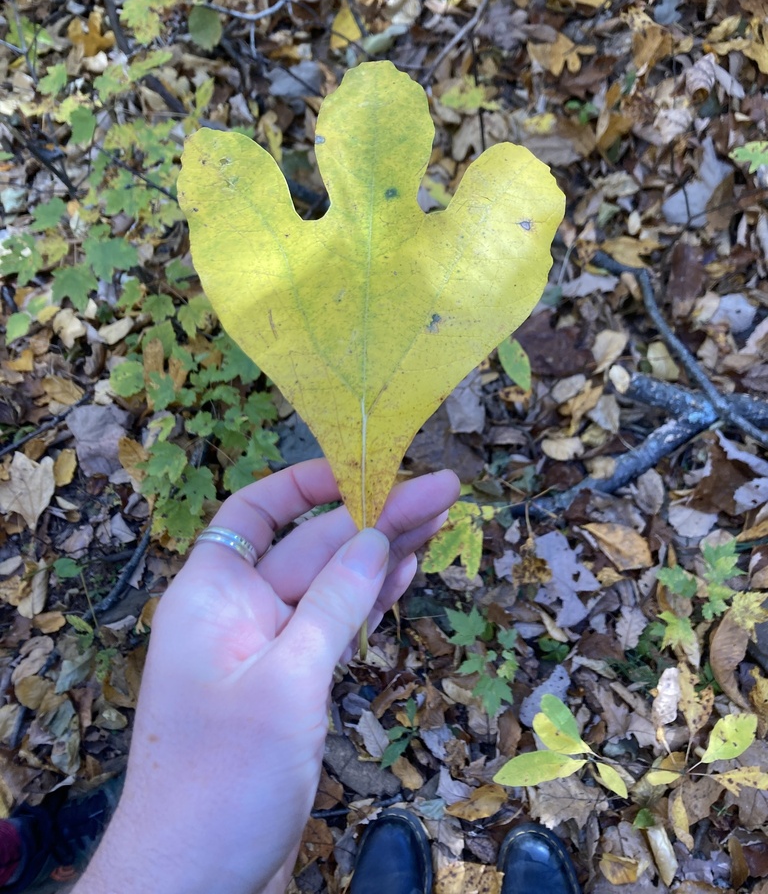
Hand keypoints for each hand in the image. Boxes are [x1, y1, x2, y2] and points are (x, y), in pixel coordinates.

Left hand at [75, 459, 458, 893]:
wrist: (195, 883)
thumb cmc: (224, 778)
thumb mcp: (286, 681)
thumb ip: (332, 603)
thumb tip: (375, 535)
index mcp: (213, 592)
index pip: (258, 510)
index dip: (310, 482)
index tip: (368, 466)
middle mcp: (236, 611)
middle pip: (310, 546)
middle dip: (373, 517)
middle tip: (443, 490)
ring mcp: (265, 651)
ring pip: (329, 586)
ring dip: (381, 555)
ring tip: (441, 520)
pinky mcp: (288, 688)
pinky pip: (331, 628)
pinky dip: (367, 603)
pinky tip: (406, 574)